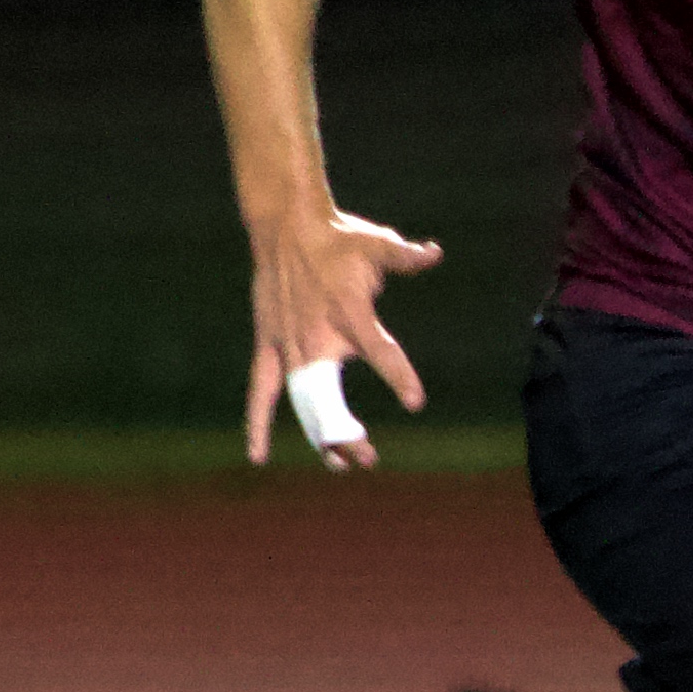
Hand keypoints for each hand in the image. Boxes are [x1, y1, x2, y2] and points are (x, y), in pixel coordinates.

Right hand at [243, 207, 441, 468]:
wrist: (285, 227)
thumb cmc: (339, 239)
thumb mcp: (377, 244)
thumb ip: (404, 256)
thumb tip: (434, 252)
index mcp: (350, 314)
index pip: (380, 351)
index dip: (398, 376)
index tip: (415, 402)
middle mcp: (316, 336)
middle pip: (330, 397)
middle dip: (346, 432)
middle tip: (367, 457)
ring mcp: (287, 345)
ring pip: (301, 403)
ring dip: (319, 434)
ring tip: (339, 464)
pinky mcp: (267, 346)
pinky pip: (260, 392)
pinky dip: (258, 423)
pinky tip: (258, 456)